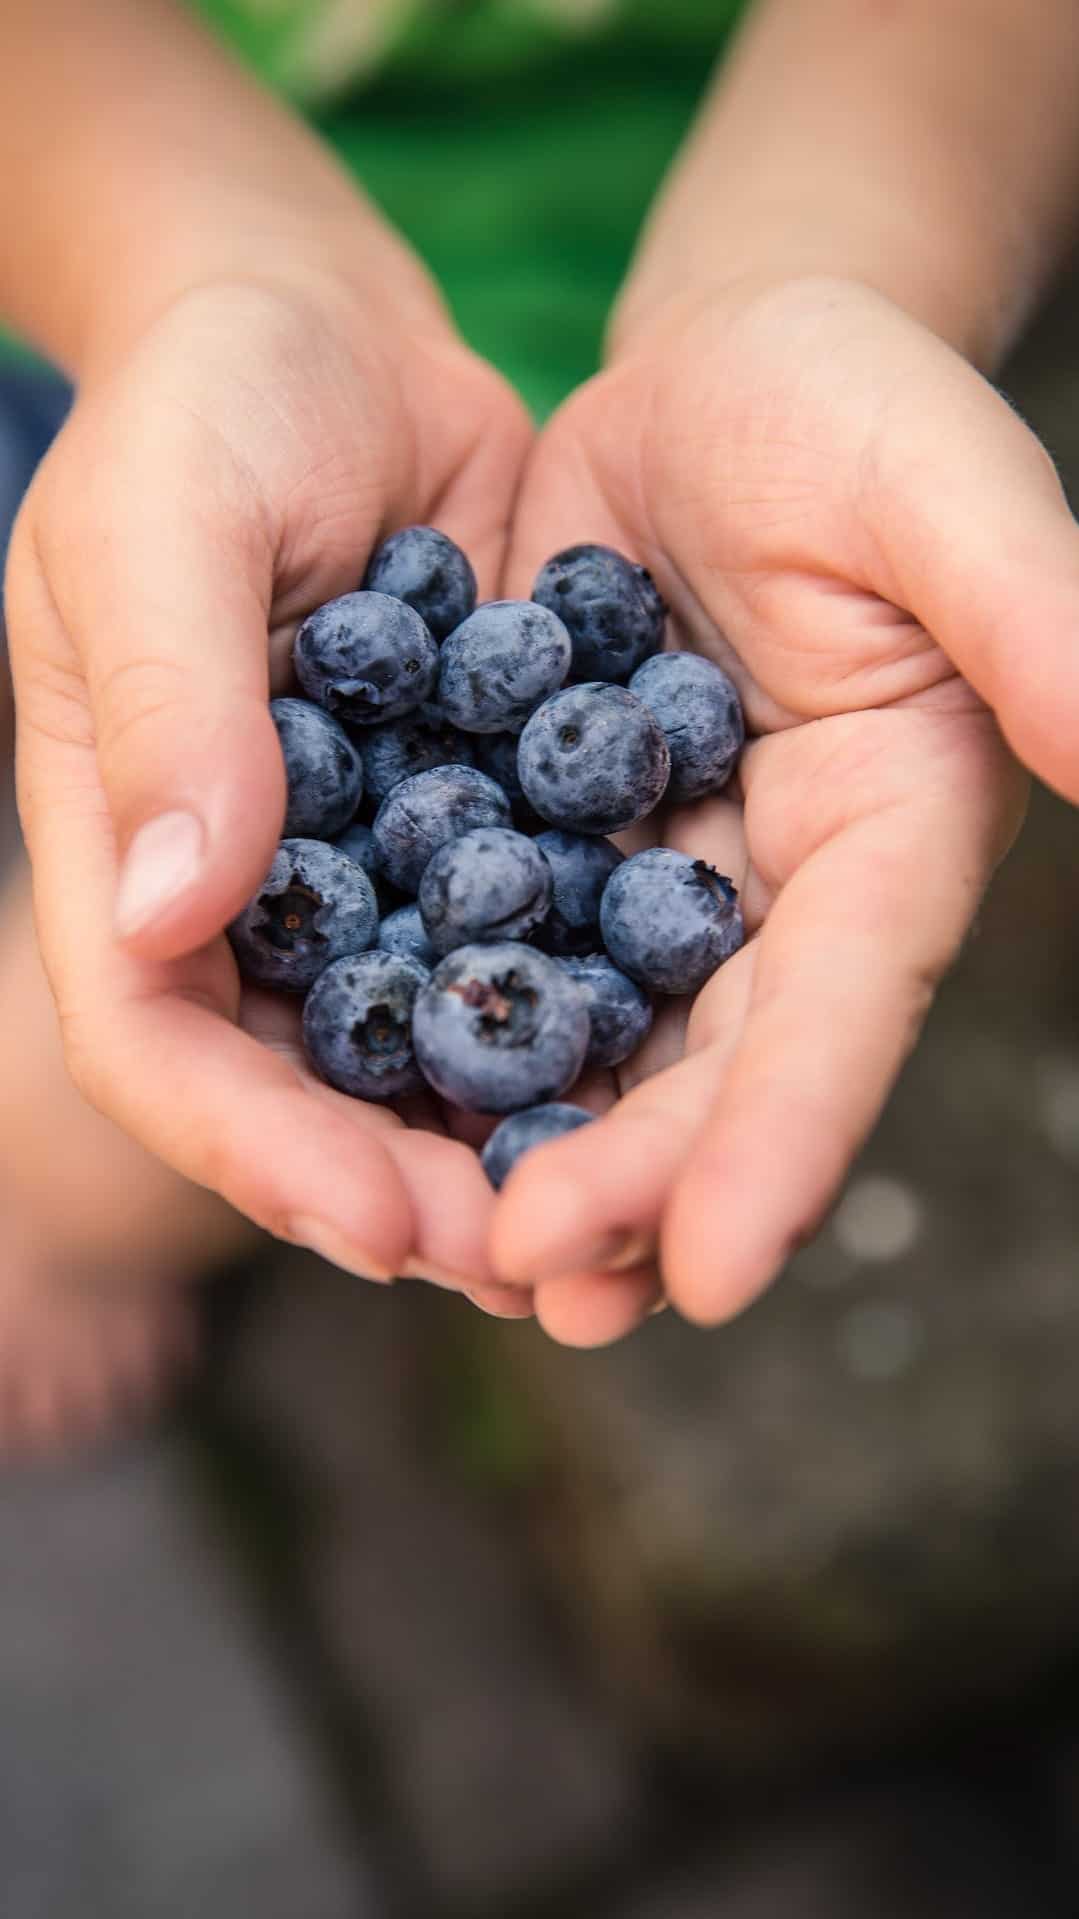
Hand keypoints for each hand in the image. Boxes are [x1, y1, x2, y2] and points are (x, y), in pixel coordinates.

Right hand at [7, 273, 531, 1295]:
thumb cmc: (209, 400)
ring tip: (599, 1224)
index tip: (377, 1224)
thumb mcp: (157, 519)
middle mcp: (239, 893)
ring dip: (498, 1146)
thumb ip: (169, 705)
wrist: (334, 333)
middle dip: (395, 1191)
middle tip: (519, 1263)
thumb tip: (173, 909)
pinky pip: (517, 952)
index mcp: (124, 846)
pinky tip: (660, 1083)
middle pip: (295, 1093)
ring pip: (414, 1052)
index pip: (160, 1041)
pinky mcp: (467, 832)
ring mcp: (354, 873)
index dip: (258, 1149)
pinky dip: (576, 1027)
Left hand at [491, 274, 1078, 1341]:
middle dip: (636, 1182)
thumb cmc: (854, 403)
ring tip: (460, 1259)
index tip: (718, 1269)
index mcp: (891, 837)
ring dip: (537, 1154)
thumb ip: (1032, 617)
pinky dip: (442, 1032)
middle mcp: (782, 893)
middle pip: (713, 1067)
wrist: (721, 369)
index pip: (843, 1009)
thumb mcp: (943, 491)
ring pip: (602, 1048)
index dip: (785, 1139)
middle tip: (539, 1279)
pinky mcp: (558, 841)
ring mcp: (664, 881)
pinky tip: (370, 1107)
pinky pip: (496, 953)